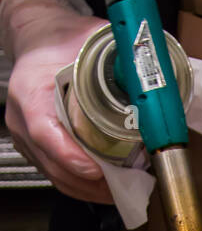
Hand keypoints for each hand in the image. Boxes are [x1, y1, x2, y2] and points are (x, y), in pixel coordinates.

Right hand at [6, 7, 113, 203]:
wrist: (38, 39)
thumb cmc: (58, 40)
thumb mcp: (86, 40)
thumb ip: (114, 57)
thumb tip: (149, 78)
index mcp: (30, 91)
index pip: (45, 133)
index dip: (72, 157)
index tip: (98, 171)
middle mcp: (22, 119)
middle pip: (55, 166)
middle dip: (93, 184)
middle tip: (127, 185)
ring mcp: (26, 138)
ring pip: (58, 178)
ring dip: (92, 190)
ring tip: (124, 189)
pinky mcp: (35, 149)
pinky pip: (59, 176)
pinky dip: (85, 186)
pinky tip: (108, 186)